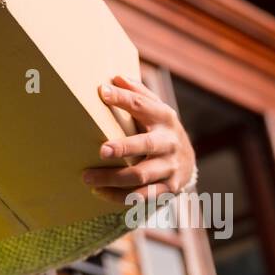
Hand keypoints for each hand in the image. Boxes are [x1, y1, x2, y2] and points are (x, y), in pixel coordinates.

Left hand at [82, 74, 195, 205]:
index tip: (101, 92)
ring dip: (113, 178)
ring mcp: (170, 167)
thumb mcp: (154, 108)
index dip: (122, 98)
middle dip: (124, 148)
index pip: (142, 105)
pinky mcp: (168, 188)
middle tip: (101, 150)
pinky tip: (99, 192)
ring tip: (88, 177)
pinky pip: (143, 196)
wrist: (187, 160)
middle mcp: (169, 142)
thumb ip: (137, 93)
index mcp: (164, 117)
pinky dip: (120, 196)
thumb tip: (116, 77)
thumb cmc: (160, 129)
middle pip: (146, 145)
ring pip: (141, 175)